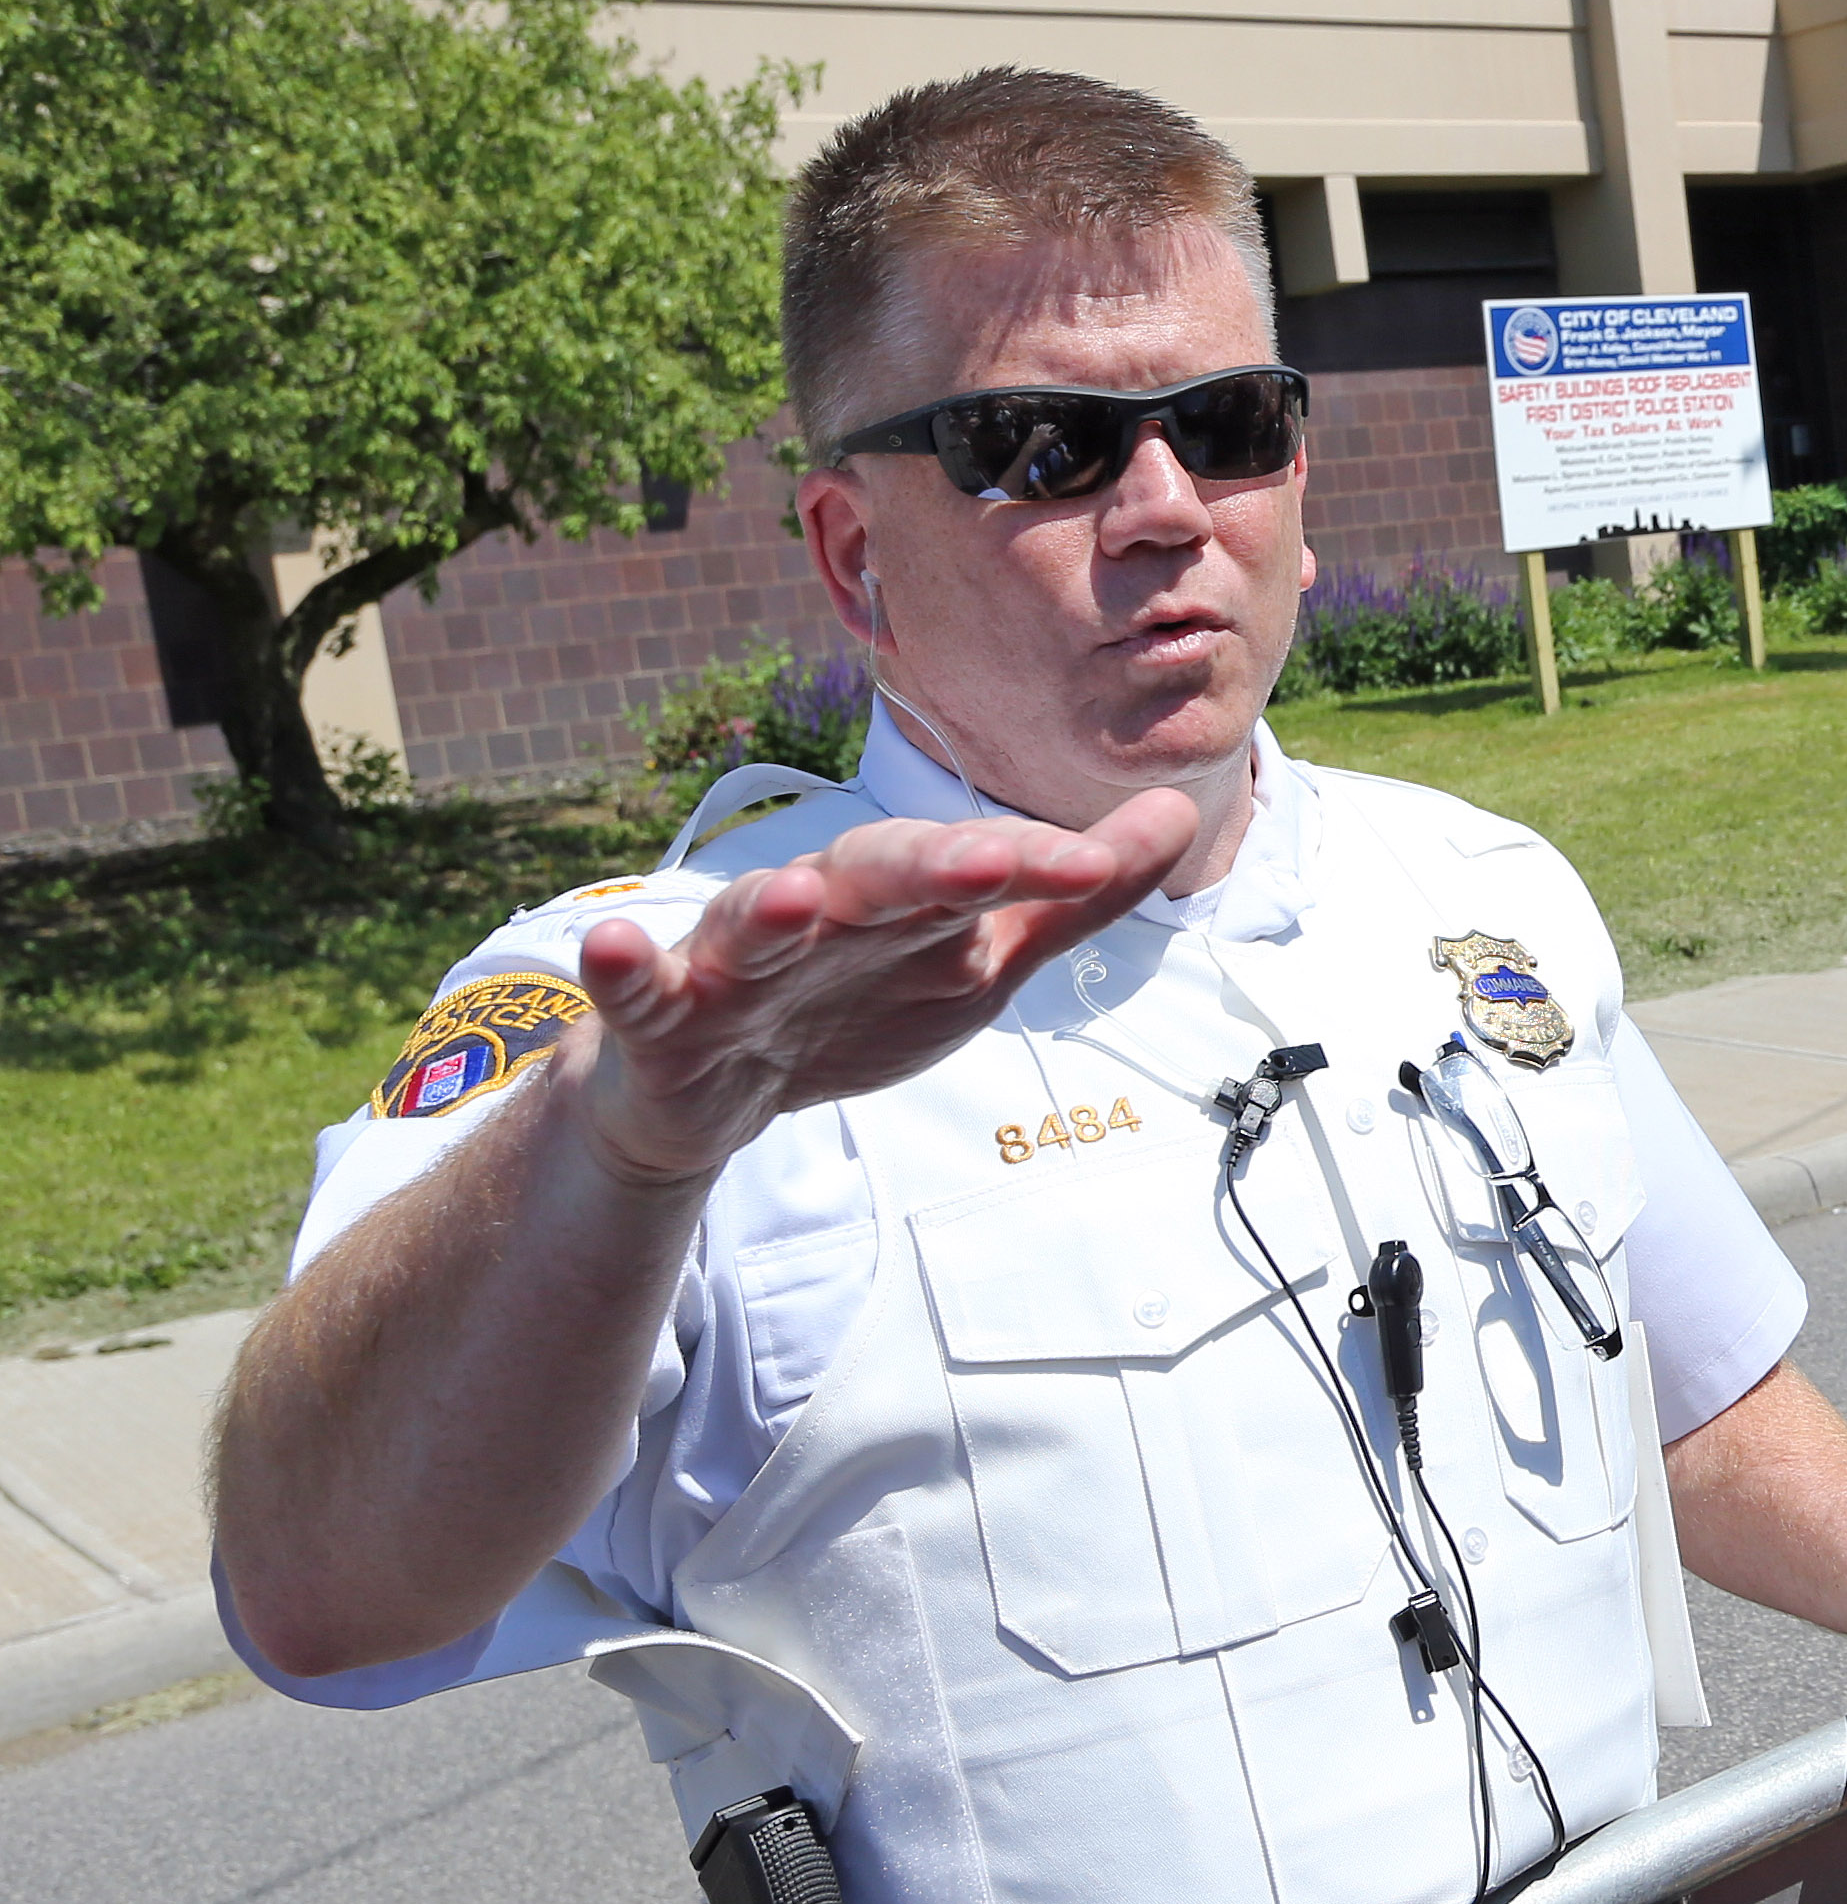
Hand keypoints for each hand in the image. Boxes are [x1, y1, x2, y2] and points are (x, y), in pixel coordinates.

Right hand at [571, 795, 1192, 1185]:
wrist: (711, 1090)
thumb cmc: (854, 1001)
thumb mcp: (977, 962)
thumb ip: (1072, 899)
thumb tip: (1178, 813)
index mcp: (902, 899)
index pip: (975, 867)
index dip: (1037, 863)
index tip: (1105, 858)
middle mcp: (822, 910)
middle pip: (875, 874)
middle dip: (931, 865)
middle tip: (990, 860)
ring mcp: (735, 960)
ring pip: (756, 920)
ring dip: (774, 906)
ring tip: (796, 895)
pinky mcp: (662, 1017)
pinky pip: (640, 990)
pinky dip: (624, 969)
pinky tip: (611, 949)